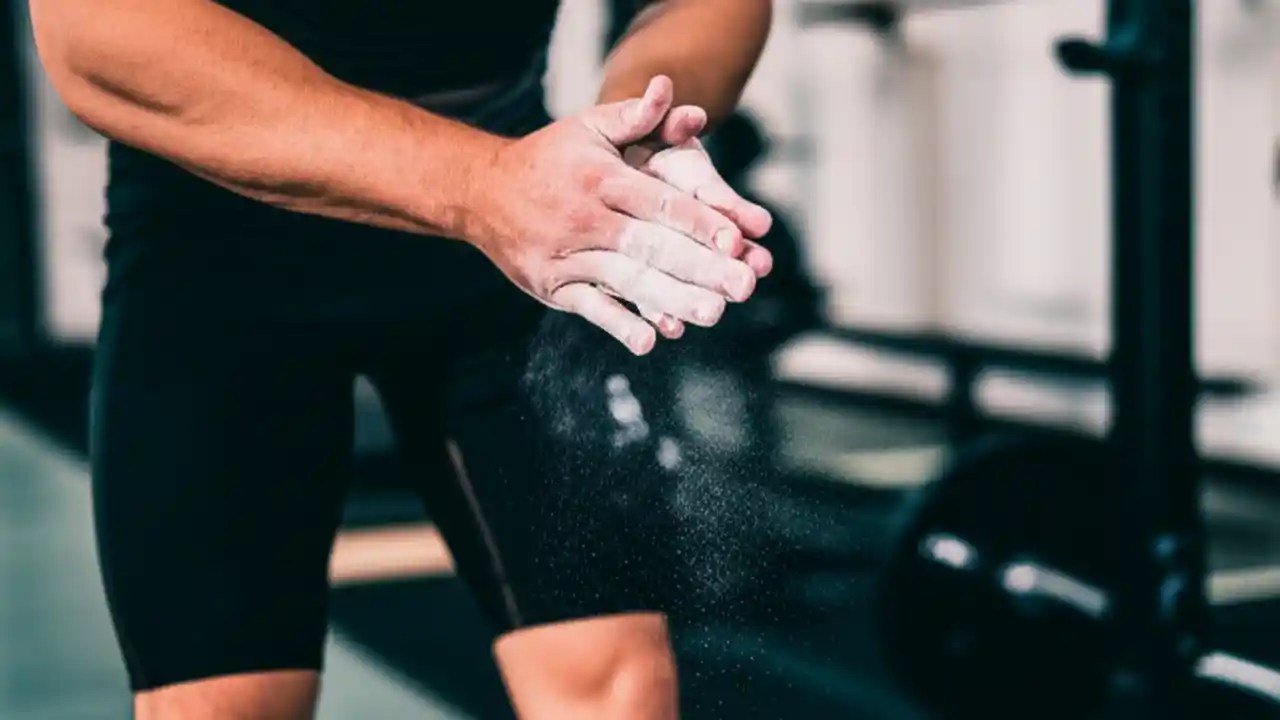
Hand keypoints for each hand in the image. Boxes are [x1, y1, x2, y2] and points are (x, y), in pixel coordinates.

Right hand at [468, 77, 757, 354]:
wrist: (482, 192)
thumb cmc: (550, 157)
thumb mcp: (588, 127)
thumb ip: (635, 115)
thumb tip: (668, 88)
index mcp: (600, 180)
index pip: (659, 202)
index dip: (700, 222)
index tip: (738, 240)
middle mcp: (585, 219)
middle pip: (651, 247)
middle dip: (701, 268)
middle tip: (746, 285)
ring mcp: (568, 256)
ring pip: (627, 281)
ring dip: (672, 301)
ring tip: (714, 313)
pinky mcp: (554, 287)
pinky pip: (592, 308)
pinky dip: (620, 324)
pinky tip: (652, 339)